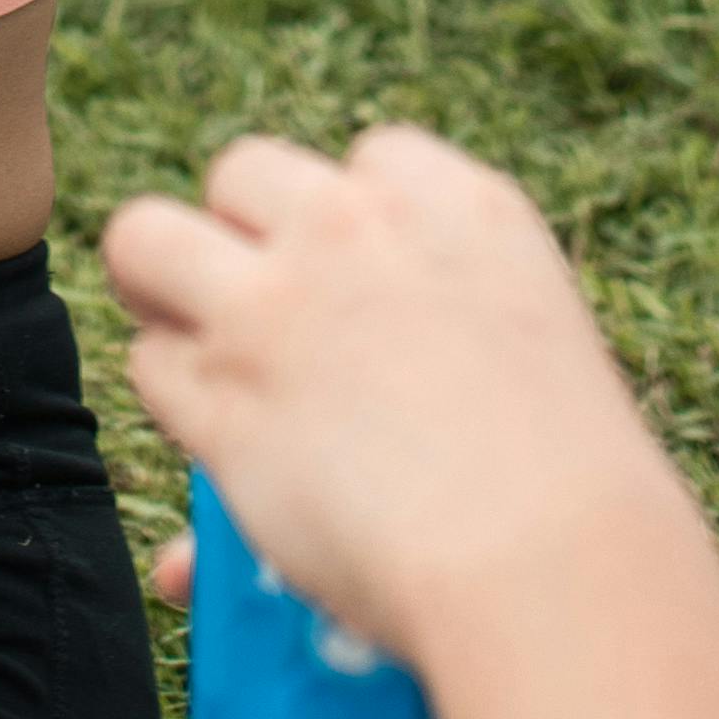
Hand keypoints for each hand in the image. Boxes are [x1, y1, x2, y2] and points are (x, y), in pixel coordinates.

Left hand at [103, 125, 659, 667]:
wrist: (549, 559)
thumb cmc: (573, 489)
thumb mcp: (525, 353)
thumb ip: (438, 327)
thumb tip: (352, 379)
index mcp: (459, 204)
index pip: (367, 159)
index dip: (342, 222)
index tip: (355, 280)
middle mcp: (356, 228)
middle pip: (241, 173)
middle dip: (237, 234)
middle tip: (252, 308)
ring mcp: (277, 302)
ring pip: (144, 238)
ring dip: (159, 290)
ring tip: (193, 349)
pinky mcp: (222, 389)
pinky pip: (149, 363)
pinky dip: (173, 402)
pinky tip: (223, 445)